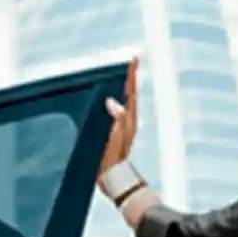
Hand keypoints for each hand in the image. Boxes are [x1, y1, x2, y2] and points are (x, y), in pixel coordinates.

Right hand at [99, 56, 139, 182]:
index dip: (131, 74)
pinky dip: (110, 102)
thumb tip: (112, 101)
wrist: (112, 179)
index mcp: (129, 119)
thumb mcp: (117, 137)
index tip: (133, 58)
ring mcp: (120, 127)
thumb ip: (118, 118)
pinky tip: (104, 101)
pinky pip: (112, 112)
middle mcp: (127, 121)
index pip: (131, 91)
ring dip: (119, 89)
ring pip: (121, 102)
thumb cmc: (115, 158)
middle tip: (128, 63)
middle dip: (127, 78)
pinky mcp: (112, 134)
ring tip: (117, 76)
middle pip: (128, 94)